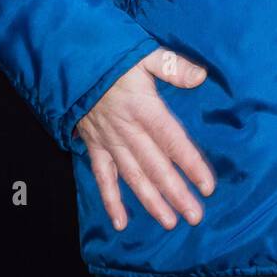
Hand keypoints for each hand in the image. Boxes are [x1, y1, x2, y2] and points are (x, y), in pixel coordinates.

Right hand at [74, 46, 215, 231]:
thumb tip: (201, 77)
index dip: (190, 163)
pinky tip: (120, 223)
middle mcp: (127, 130)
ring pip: (133, 177)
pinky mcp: (94, 146)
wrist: (69, 62)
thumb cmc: (111, 58)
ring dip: (151, 201)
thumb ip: (172, 66)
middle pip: (155, 166)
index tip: (207, 185)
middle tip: (195, 216)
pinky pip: (102, 177)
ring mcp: (109, 141)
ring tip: (170, 221)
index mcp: (144, 107)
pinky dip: (110, 201)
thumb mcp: (144, 54)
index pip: (172, 140)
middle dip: (176, 192)